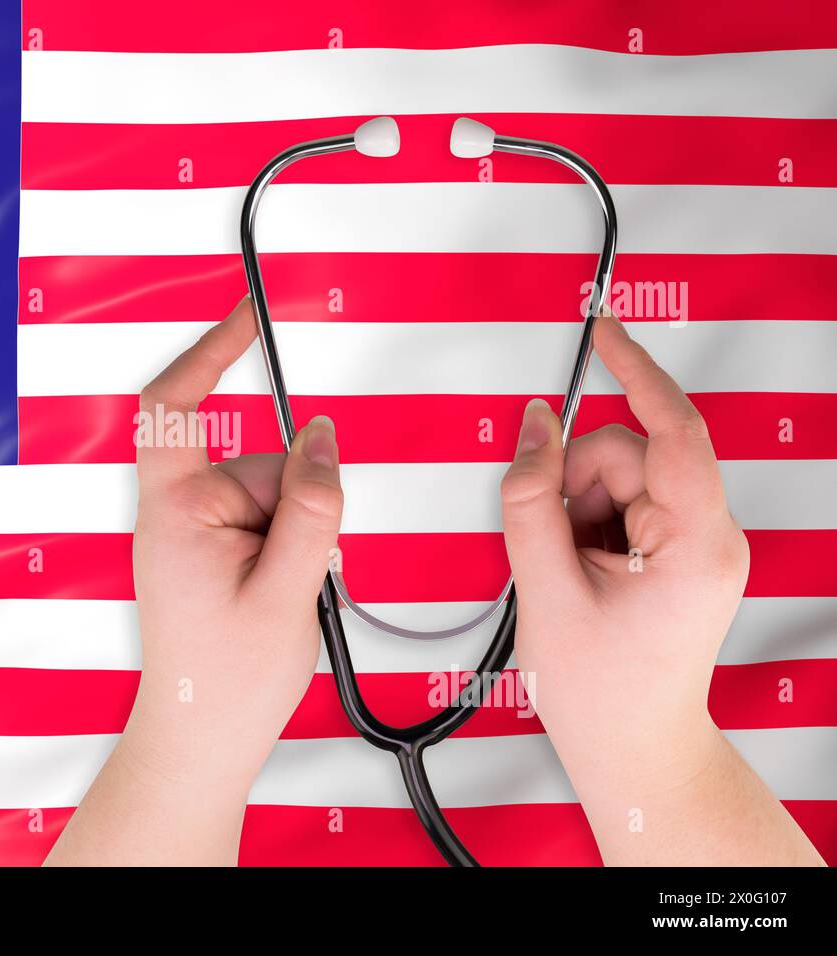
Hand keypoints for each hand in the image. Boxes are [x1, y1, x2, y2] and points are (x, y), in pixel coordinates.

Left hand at [46, 297, 342, 864]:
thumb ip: (309, 507)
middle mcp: (176, 516)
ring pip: (271, 496)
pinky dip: (288, 550)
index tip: (246, 316)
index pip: (175, 408)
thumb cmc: (222, 684)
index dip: (208, 352)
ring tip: (282, 597)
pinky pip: (265, 524)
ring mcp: (191, 536)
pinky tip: (280, 594)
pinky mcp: (208, 554)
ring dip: (295, 536)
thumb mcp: (285, 590)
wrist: (198, 742)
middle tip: (300, 568)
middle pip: (257, 463)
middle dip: (297, 506)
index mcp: (175, 512)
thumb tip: (321, 438)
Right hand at [503, 313, 820, 864]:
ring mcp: (696, 543)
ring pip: (618, 477)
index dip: (635, 370)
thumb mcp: (546, 591)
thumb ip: (531, 499)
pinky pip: (621, 504)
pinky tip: (580, 572)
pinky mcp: (678, 551)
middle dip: (573, 486)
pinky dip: (586, 526)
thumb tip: (532, 429)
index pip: (673, 428)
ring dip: (575, 510)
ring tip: (568, 572)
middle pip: (627, 454)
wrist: (633, 749)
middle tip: (551, 546)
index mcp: (697, 543)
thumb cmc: (604, 693)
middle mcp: (710, 535)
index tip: (605, 329)